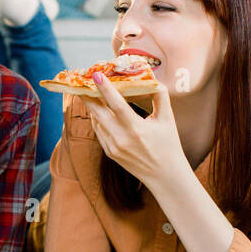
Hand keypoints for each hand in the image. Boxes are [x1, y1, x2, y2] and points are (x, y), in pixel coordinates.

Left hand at [83, 74, 185, 188]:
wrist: (164, 176)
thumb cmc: (168, 145)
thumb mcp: (168, 120)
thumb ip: (160, 97)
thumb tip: (151, 78)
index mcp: (137, 129)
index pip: (117, 105)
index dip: (106, 89)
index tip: (96, 74)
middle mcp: (122, 139)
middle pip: (98, 113)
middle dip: (88, 95)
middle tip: (82, 79)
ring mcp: (113, 147)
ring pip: (97, 121)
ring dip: (91, 105)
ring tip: (88, 90)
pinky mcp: (109, 153)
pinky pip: (98, 131)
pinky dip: (96, 118)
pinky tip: (96, 108)